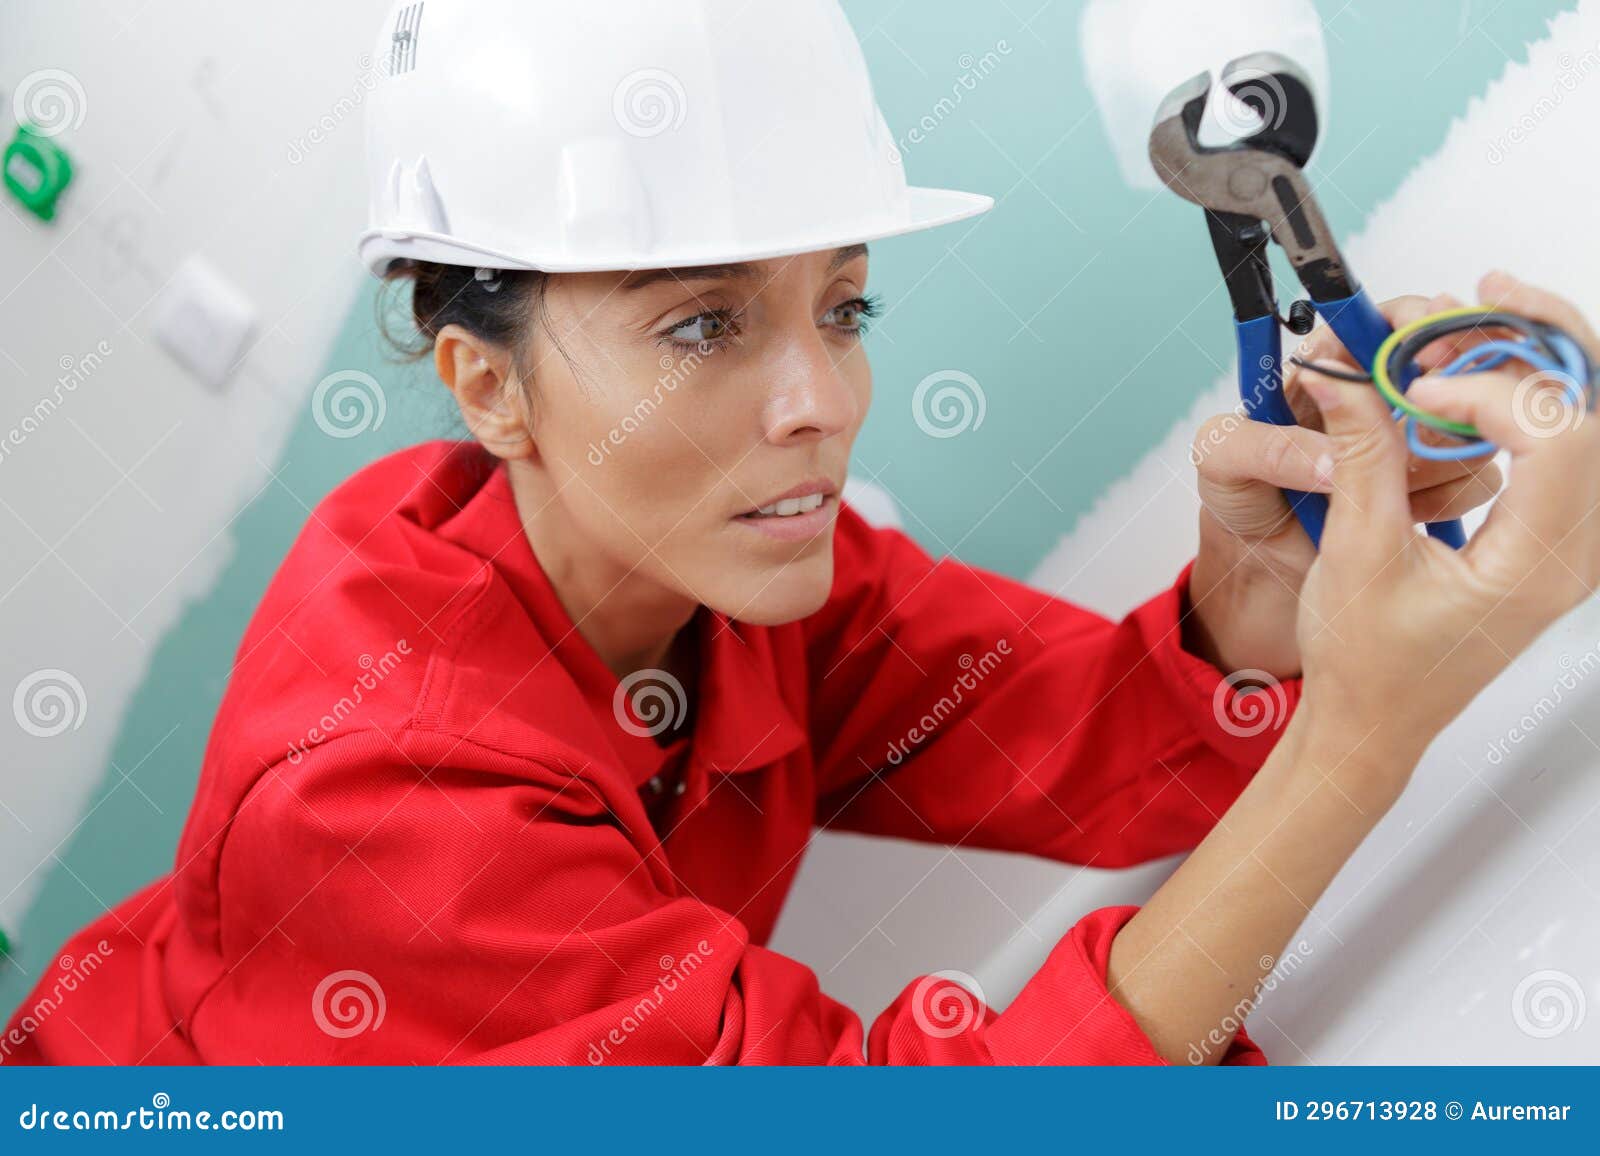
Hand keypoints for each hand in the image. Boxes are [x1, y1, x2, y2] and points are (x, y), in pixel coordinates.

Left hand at [1186, 293, 1504, 677]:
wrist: (1261, 575)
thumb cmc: (1238, 503)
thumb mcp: (1222, 463)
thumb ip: (1265, 445)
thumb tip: (1332, 458)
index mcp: (1327, 370)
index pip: (1385, 321)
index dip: (1414, 327)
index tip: (1423, 359)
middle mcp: (1378, 400)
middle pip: (1445, 368)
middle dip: (1438, 400)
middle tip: (1406, 443)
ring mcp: (1411, 445)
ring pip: (1467, 424)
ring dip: (1436, 459)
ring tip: (1383, 492)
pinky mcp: (1433, 490)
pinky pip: (1474, 479)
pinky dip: (1446, 498)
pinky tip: (1402, 519)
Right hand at [1293, 271, 1599, 799]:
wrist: (1376, 719)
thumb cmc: (1369, 665)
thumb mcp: (1356, 555)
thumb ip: (1362, 457)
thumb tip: (1351, 378)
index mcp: (1539, 563)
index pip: (1561, 432)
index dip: (1488, 387)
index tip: (1414, 387)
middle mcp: (1575, 548)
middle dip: (1542, 335)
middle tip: (1482, 298)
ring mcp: (1571, 540)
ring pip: (1592, 414)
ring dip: (1538, 355)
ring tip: (1471, 322)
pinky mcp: (1549, 531)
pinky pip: (1567, 442)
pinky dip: (1529, 392)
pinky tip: (1478, 371)